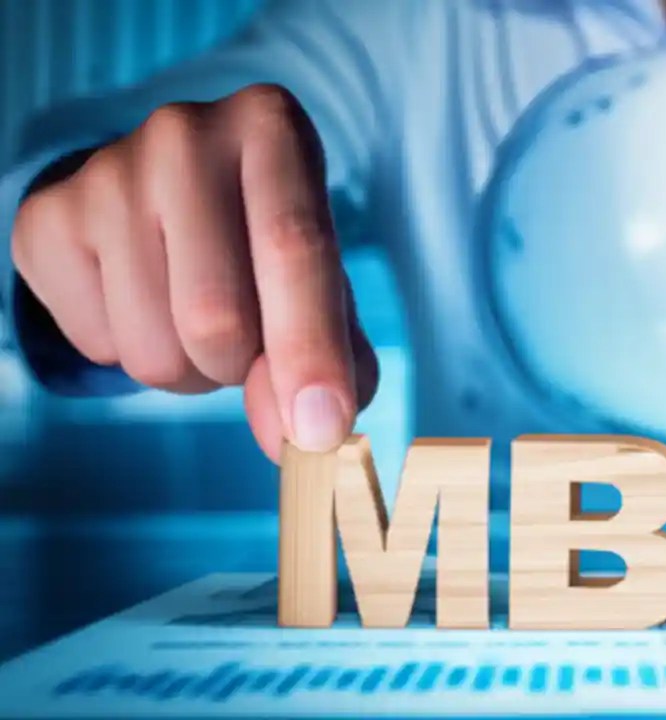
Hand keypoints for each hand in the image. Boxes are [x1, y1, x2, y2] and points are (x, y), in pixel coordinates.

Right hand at [10, 84, 377, 461]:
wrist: (169, 194)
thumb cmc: (267, 245)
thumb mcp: (325, 282)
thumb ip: (335, 359)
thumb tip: (300, 432)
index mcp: (272, 128)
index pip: (295, 247)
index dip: (311, 350)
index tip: (320, 428)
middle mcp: (184, 133)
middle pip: (216, 317)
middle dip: (240, 369)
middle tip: (246, 344)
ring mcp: (104, 172)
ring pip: (154, 350)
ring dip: (189, 371)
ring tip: (194, 320)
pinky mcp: (45, 219)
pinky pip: (97, 347)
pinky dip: (131, 354)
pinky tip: (142, 301)